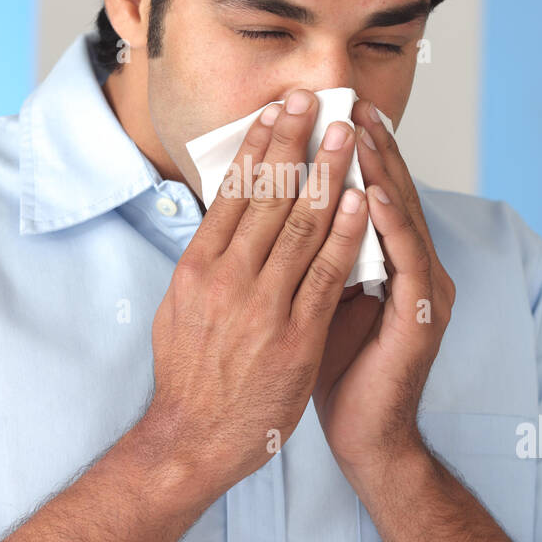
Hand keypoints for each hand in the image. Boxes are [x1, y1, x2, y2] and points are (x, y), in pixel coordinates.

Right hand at [145, 90, 369, 500]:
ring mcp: (262, 306)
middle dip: (297, 143)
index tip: (278, 112)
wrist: (194, 440)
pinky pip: (326, 272)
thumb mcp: (179, 308)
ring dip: (328, 174)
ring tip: (346, 135)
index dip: (260, 148)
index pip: (233, 193)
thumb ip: (205, 264)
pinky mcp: (296, 334)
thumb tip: (222, 221)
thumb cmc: (188, 375)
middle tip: (317, 102)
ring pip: (300, 225)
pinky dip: (346, 233)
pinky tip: (361, 199)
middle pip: (268, 197)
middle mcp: (227, 279)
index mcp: (196, 268)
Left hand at [312, 98, 455, 477]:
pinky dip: (392, 226)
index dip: (352, 154)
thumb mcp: (317, 302)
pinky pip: (408, 262)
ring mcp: (425, 291)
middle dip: (370, 148)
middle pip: (391, 193)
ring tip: (362, 133)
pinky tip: (374, 195)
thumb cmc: (335, 372)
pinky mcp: (423, 318)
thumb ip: (311, 257)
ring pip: (403, 218)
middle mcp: (414, 268)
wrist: (364, 438)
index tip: (329, 113)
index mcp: (389, 262)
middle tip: (351, 102)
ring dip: (383, 173)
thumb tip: (271, 210)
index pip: (370, 194)